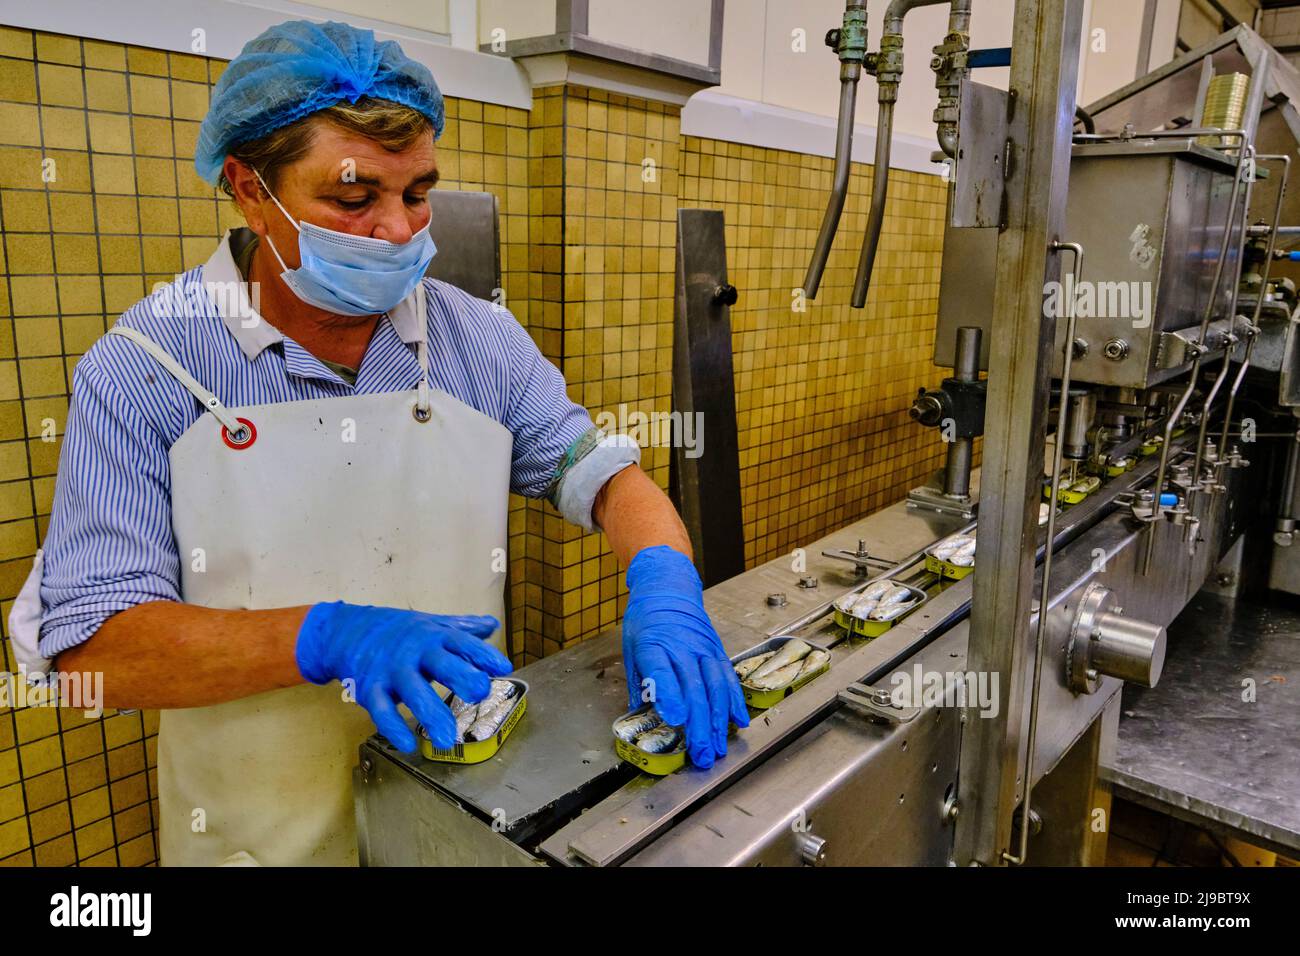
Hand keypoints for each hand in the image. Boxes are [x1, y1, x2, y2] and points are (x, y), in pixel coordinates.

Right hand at [295, 601, 511, 752]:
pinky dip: (393, 728)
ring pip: (413, 693)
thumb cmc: (399, 630)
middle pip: (440, 664)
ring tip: (447, 740)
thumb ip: (462, 628)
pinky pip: (381, 711)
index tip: (504, 668)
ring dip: (430, 715)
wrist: (346, 631)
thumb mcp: (431, 624)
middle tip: (480, 694)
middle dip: (460, 677)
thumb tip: (493, 625)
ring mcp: (391, 671)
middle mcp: (414, 652)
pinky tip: (408, 746)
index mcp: (434, 636)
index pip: (462, 643)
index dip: (482, 655)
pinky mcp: (370, 689)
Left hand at [621, 546, 748, 767]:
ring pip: (714, 686)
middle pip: (692, 687)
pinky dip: (735, 701)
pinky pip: (728, 677)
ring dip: (718, 720)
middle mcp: (680, 646)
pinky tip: (738, 721)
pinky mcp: (716, 650)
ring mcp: (702, 648)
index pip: (661, 671)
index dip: (669, 695)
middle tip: (701, 753)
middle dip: (698, 724)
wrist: (667, 588)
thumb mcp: (631, 648)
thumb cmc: (645, 621)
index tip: (676, 719)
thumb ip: (640, 683)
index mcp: (652, 645)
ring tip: (718, 746)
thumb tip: (640, 718)